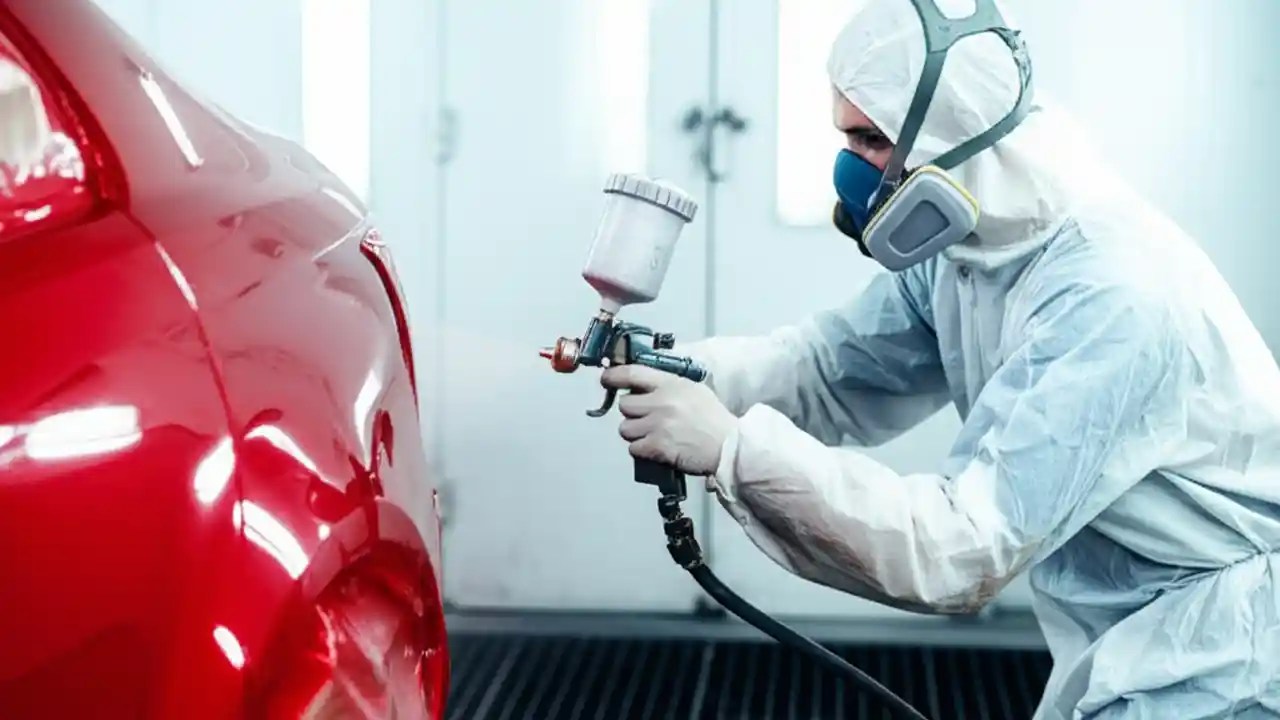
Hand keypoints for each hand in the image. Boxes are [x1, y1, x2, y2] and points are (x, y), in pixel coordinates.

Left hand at [601, 365, 737, 475]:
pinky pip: (633, 448)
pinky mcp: (657, 447)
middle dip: (631, 413)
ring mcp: (658, 425)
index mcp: (670, 384)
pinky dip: (641, 450)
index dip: (614, 375)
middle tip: (644, 418)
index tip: (606, 378)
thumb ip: (669, 386)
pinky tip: (654, 448)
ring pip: (625, 428)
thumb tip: (644, 387)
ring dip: (634, 433)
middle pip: (624, 405)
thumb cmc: (713, 418)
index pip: (632, 373)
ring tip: (650, 435)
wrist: (728, 445)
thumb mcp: (694, 390)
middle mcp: (661, 402)